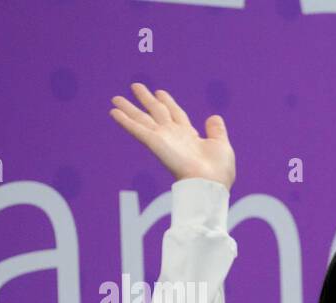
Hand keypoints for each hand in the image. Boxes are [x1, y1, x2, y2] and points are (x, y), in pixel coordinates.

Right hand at [109, 82, 235, 189]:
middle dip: (146, 99)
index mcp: (189, 136)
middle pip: (157, 112)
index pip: (176, 114)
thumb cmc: (219, 171)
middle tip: (135, 86)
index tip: (160, 93)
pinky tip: (114, 112)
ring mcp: (163, 139)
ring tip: (116, 98)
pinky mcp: (155, 144)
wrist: (210, 183)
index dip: (168, 103)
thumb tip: (215, 117)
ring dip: (129, 108)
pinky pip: (137, 129)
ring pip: (143, 119)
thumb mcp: (221, 145)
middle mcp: (174, 136)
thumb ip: (217, 131)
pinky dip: (125, 121)